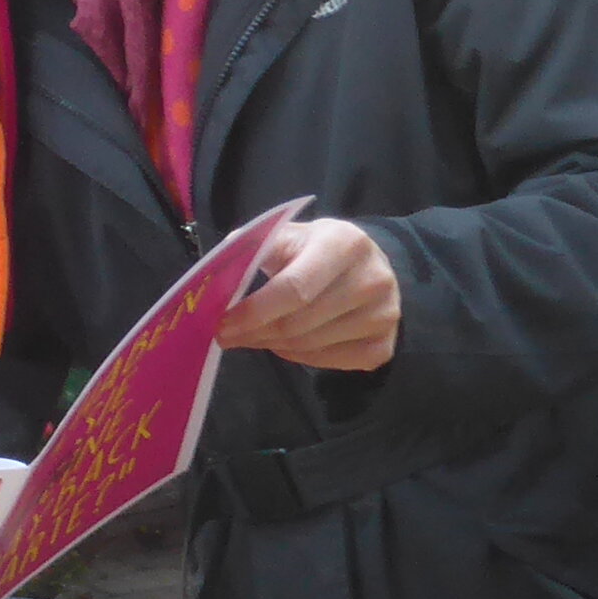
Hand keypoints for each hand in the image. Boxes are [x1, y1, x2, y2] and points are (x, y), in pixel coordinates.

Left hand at [215, 218, 400, 372]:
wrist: (373, 265)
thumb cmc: (319, 250)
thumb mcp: (292, 235)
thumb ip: (255, 248)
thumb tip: (214, 275)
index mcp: (344, 243)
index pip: (293, 289)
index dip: (253, 311)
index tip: (223, 323)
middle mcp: (372, 280)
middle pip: (298, 323)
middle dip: (255, 332)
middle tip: (229, 335)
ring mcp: (382, 316)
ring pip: (309, 345)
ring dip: (272, 344)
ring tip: (255, 335)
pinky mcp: (383, 346)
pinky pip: (327, 363)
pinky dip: (298, 357)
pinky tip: (287, 343)